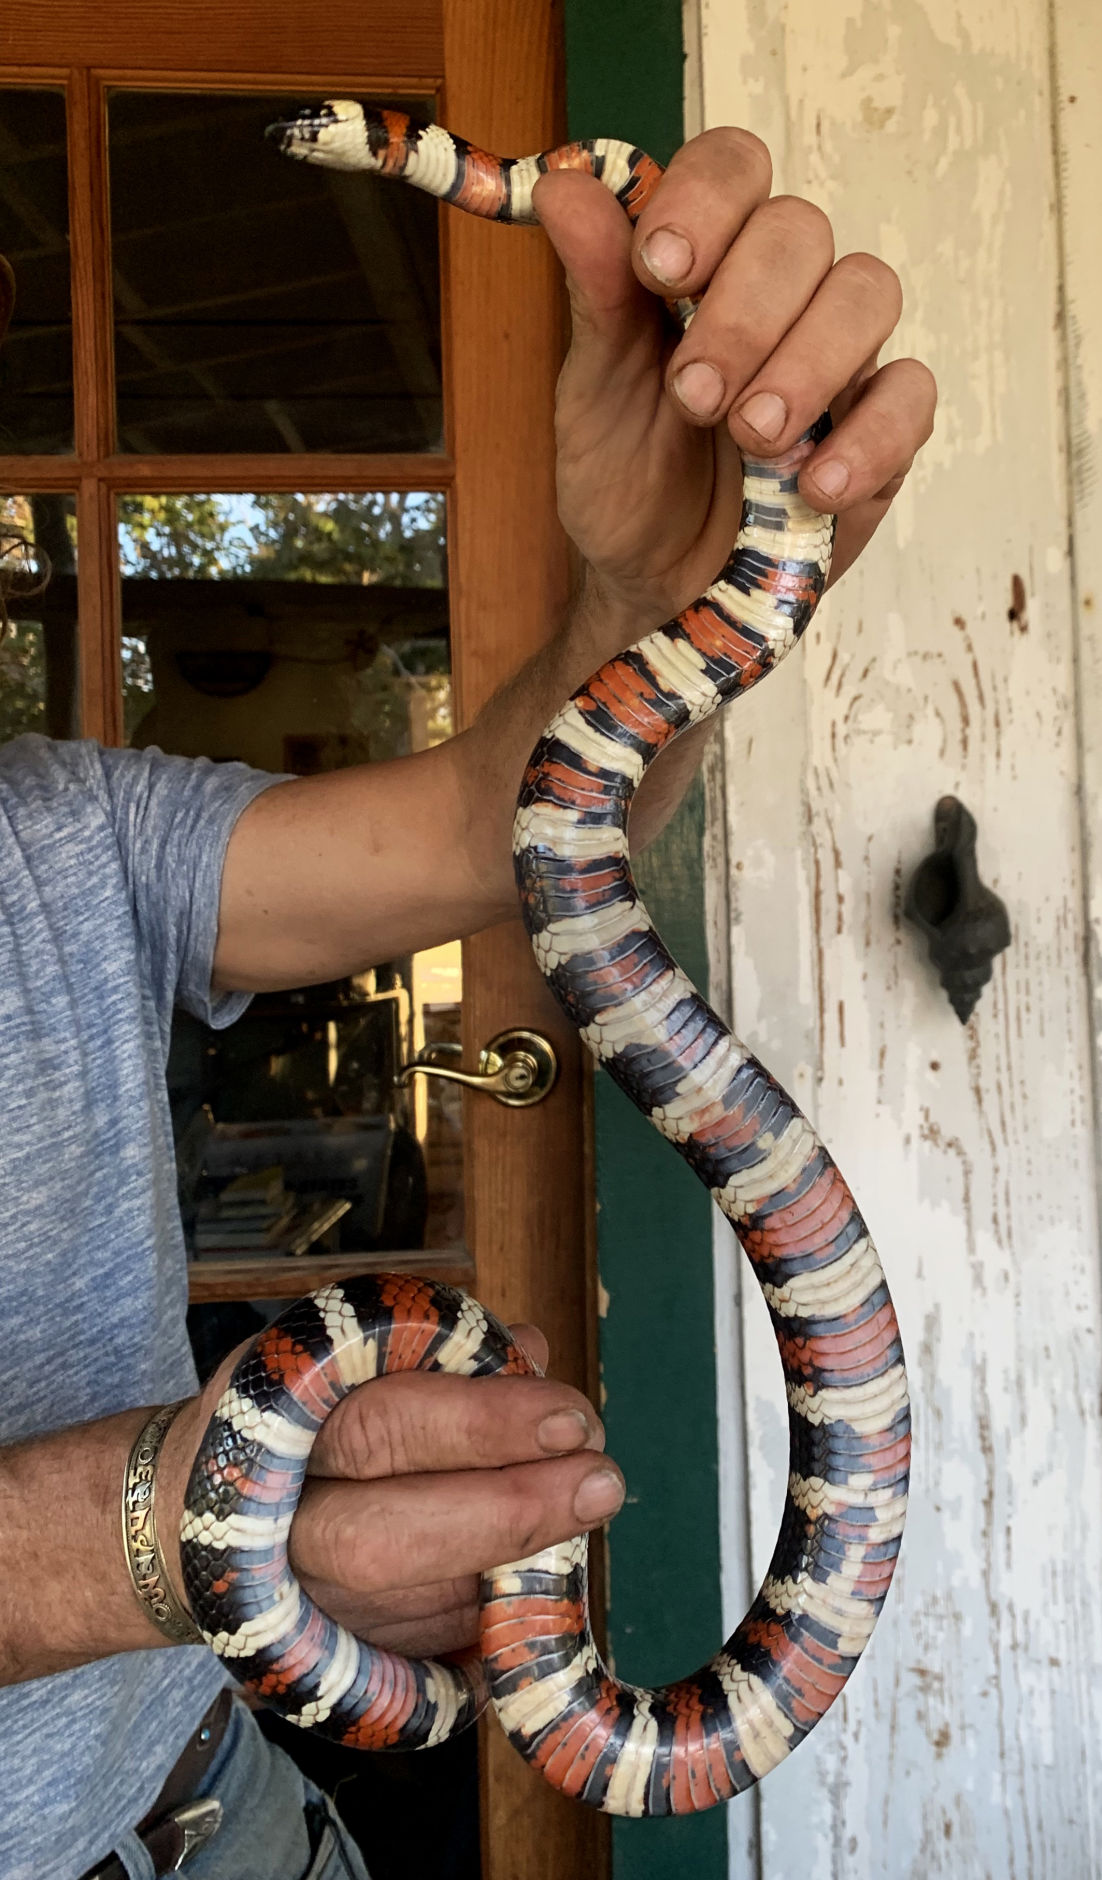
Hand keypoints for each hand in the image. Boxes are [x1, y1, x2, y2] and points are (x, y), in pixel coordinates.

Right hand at [165, 1326, 621, 1661]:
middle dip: (508, 1513)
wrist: (180, 1517)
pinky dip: (485, 1614)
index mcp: (273, 1427)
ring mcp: (293, 1610)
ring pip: (411, 1610)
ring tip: (579, 1514)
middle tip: (601, 1483)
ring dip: (511, 1566)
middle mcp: (272, 1530)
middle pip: (388, 1537)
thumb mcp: (344, 1353)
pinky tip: (528, 1573)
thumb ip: (435, 1349)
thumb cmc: (294, 1418)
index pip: (382, 1424)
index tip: (572, 1418)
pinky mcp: (325, 1666)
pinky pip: (423, 1654)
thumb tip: (530, 1348)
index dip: (482, 1425)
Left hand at [533, 128, 936, 639]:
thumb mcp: (593, 391)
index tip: (661, 269)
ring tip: (750, 437)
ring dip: (806, 364)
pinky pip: (910, 398)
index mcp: (708, 260)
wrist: (655, 586)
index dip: (707, 201)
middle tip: (693, 395)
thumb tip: (567, 191)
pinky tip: (811, 486)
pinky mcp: (881, 430)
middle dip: (744, 311)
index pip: (734, 167)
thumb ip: (595, 291)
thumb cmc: (626, 478)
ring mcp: (840, 358)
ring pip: (866, 294)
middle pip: (802, 230)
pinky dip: (866, 438)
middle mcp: (782, 292)